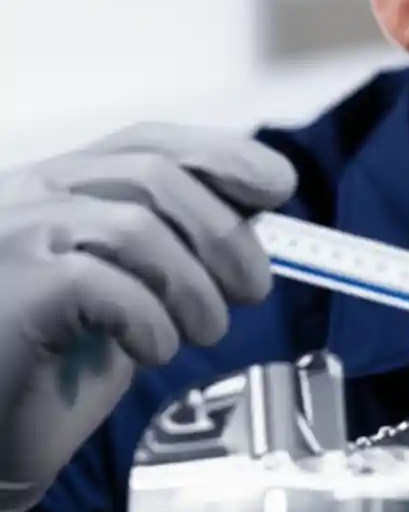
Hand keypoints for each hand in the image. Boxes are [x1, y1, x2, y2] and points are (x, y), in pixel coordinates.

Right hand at [0, 122, 296, 511]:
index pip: (149, 141)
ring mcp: (11, 237)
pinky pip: (101, 284)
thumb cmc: (61, 370)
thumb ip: (179, 246)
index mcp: (63, 186)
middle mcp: (29, 195)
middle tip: (252, 289)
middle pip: (154, 175)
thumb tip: (256, 219)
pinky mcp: (10, 288)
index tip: (278, 187)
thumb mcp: (135, 290)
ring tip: (203, 332)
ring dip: (194, 288)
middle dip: (224, 233)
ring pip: (136, 228)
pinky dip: (150, 321)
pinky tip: (151, 350)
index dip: (223, 155)